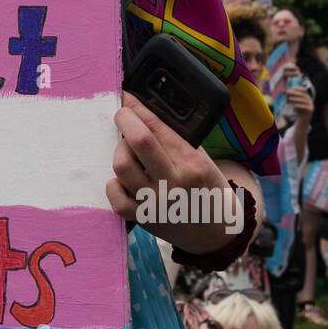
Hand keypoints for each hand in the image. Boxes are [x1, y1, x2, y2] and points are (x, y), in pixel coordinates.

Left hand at [106, 91, 232, 236]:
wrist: (214, 232)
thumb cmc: (207, 188)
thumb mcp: (202, 159)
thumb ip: (175, 140)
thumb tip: (143, 114)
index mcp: (191, 162)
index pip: (158, 127)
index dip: (138, 107)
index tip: (127, 96)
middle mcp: (173, 182)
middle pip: (138, 141)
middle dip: (125, 120)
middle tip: (122, 114)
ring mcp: (155, 202)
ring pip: (122, 165)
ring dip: (120, 151)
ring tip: (127, 150)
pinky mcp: (142, 219)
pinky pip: (115, 196)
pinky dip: (114, 184)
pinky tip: (122, 179)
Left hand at [287, 86, 313, 118]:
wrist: (303, 120)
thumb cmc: (298, 110)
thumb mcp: (294, 103)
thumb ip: (291, 97)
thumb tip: (286, 91)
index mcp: (307, 97)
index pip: (304, 90)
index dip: (298, 88)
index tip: (292, 88)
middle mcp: (310, 100)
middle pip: (303, 95)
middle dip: (295, 93)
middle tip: (288, 92)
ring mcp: (311, 105)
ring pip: (303, 100)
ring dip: (296, 99)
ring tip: (289, 99)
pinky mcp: (311, 110)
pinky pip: (304, 107)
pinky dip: (298, 105)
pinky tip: (293, 105)